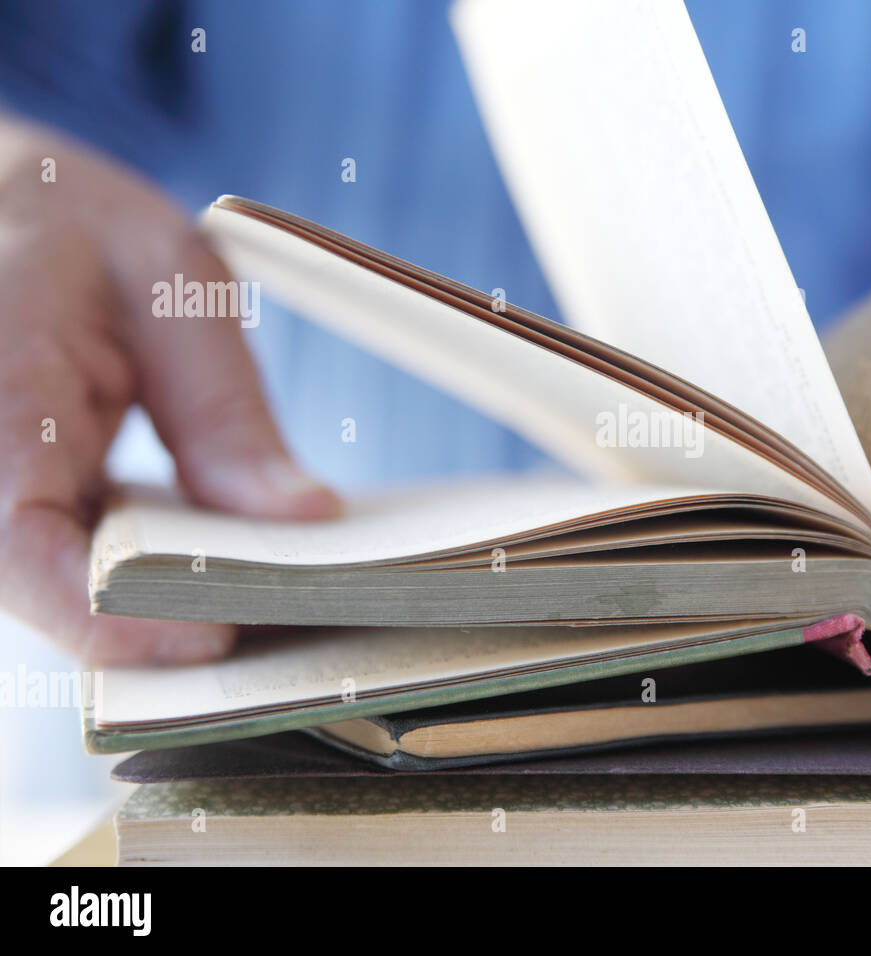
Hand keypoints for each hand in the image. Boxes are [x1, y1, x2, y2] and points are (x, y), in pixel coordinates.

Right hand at [0, 115, 338, 662]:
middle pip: (36, 586)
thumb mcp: (172, 283)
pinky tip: (210, 561)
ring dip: (148, 604)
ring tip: (259, 592)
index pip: (17, 542)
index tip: (216, 633)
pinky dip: (135, 571)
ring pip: (47, 585)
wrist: (3, 202)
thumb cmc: (74, 225)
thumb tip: (300, 519)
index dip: (111, 613)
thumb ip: (223, 408)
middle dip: (154, 624)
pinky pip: (57, 560)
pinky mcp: (4, 496)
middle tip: (274, 626)